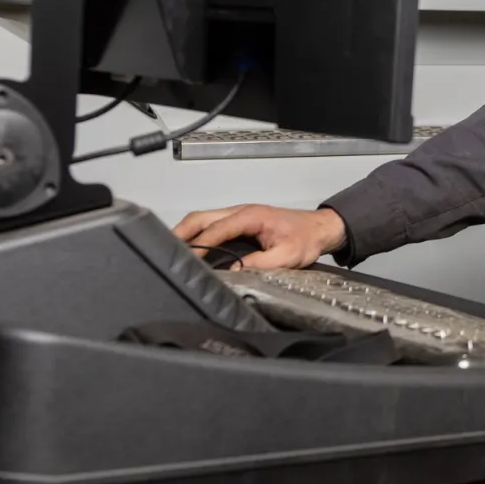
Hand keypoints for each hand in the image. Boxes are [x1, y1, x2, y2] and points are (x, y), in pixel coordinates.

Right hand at [173, 205, 346, 269]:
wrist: (319, 228)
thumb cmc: (305, 238)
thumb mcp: (287, 255)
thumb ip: (260, 263)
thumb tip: (235, 271)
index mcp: (250, 216)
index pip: (217, 228)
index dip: (201, 244)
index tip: (188, 259)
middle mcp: (240, 212)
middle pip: (202, 218)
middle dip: (182, 232)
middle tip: (165, 250)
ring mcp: (238, 215)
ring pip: (204, 219)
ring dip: (187, 232)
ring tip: (171, 251)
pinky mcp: (239, 223)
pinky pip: (212, 225)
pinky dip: (197, 234)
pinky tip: (191, 248)